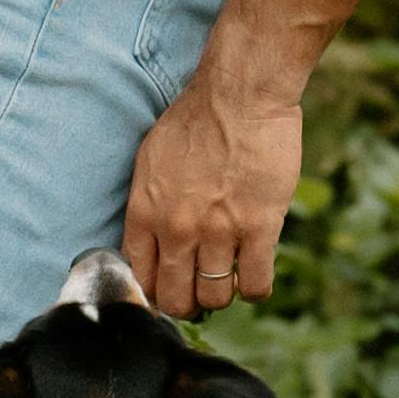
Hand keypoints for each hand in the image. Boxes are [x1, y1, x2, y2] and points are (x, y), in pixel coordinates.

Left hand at [124, 54, 301, 316]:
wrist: (240, 95)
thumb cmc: (196, 120)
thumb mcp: (151, 161)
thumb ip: (148, 205)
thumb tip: (148, 242)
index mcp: (145, 212)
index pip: (140, 278)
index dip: (155, 292)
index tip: (168, 288)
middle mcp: (176, 229)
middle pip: (174, 299)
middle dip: (186, 302)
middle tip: (199, 289)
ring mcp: (218, 231)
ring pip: (214, 297)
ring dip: (221, 294)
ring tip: (228, 277)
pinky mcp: (258, 228)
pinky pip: (254, 285)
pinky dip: (254, 289)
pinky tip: (254, 274)